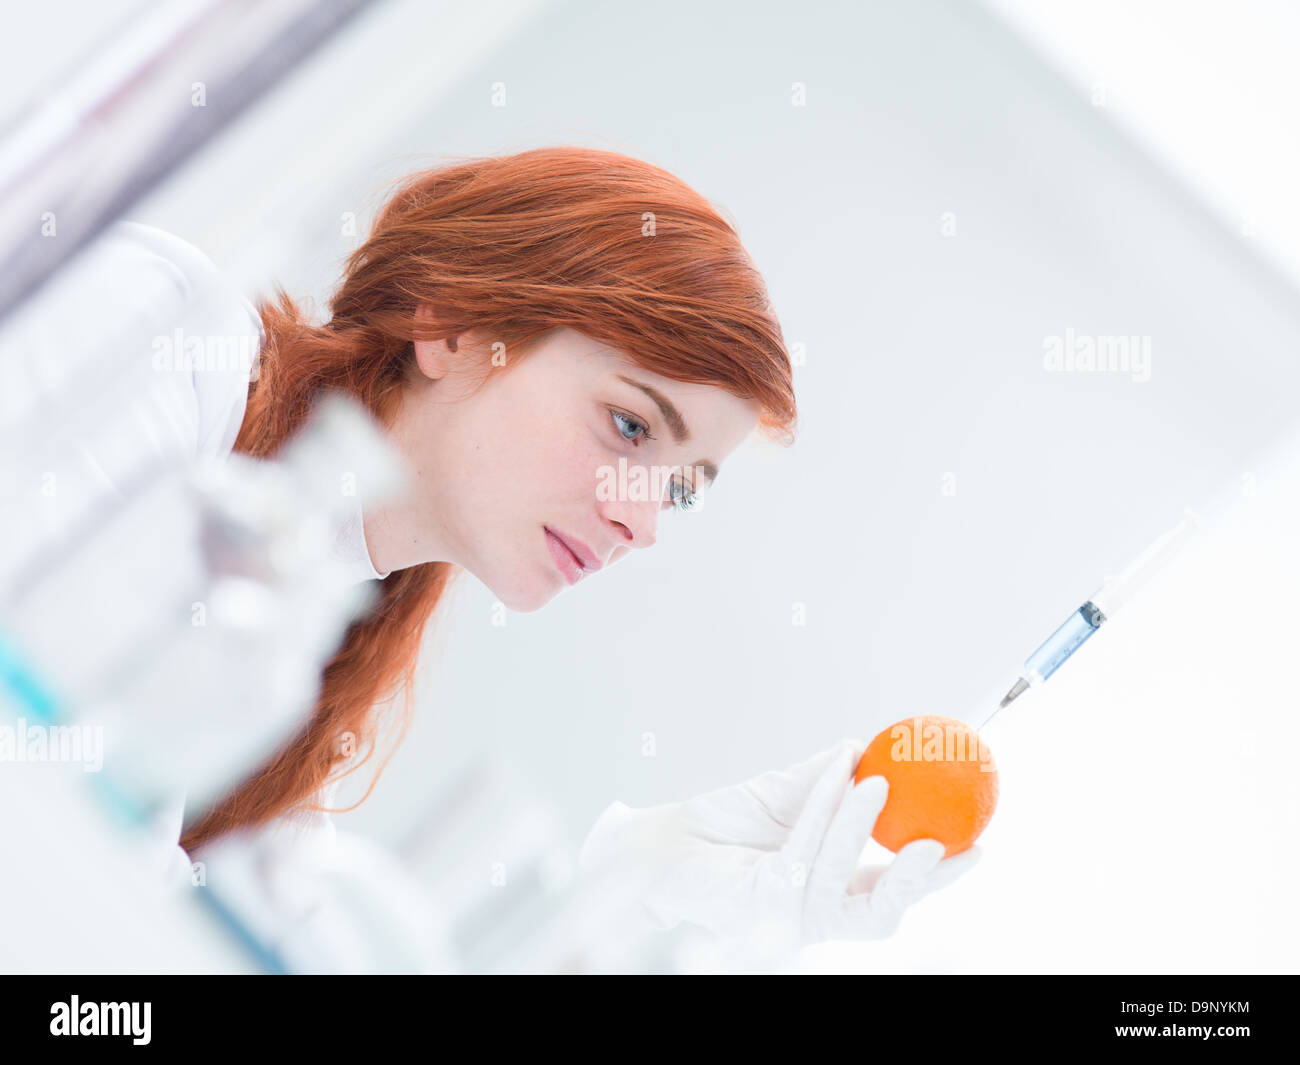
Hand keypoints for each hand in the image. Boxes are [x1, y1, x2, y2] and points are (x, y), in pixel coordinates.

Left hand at [578, 739, 982, 947]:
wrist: (660, 842)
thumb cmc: (720, 826)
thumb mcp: (783, 794)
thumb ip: (825, 779)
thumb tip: (867, 746)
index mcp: (830, 891)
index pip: (893, 891)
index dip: (939, 875)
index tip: (977, 842)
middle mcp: (814, 912)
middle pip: (882, 912)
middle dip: (922, 882)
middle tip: (950, 841)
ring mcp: (788, 915)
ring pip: (844, 880)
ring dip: (865, 828)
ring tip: (882, 782)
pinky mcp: (762, 904)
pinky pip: (805, 852)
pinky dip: (824, 804)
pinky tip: (840, 769)